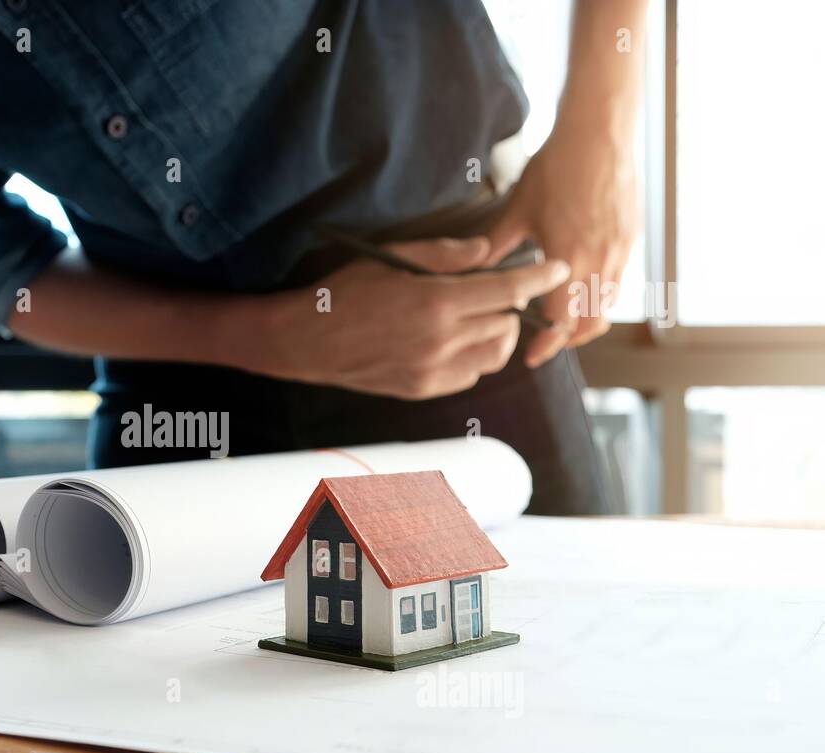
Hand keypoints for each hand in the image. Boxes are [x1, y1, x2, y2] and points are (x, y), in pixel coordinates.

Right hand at [244, 236, 570, 399]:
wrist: (306, 342)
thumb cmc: (344, 294)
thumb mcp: (391, 259)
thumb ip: (444, 255)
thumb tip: (486, 251)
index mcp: (435, 302)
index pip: (506, 289)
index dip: (537, 278)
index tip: (558, 269)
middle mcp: (440, 341)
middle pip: (507, 322)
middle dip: (512, 304)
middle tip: (497, 290)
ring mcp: (432, 370)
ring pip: (495, 355)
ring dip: (497, 333)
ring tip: (479, 317)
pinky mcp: (422, 389)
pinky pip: (470, 375)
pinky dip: (474, 357)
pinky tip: (454, 341)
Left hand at [485, 121, 639, 366]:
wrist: (600, 132)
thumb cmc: (556, 167)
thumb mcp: (518, 209)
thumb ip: (497, 246)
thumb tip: (475, 272)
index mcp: (568, 259)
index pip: (562, 322)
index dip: (547, 344)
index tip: (531, 355)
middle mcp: (600, 261)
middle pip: (590, 324)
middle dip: (567, 339)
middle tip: (545, 341)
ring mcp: (621, 251)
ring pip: (608, 306)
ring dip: (586, 319)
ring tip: (562, 320)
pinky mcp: (632, 239)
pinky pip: (619, 282)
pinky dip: (601, 296)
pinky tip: (581, 288)